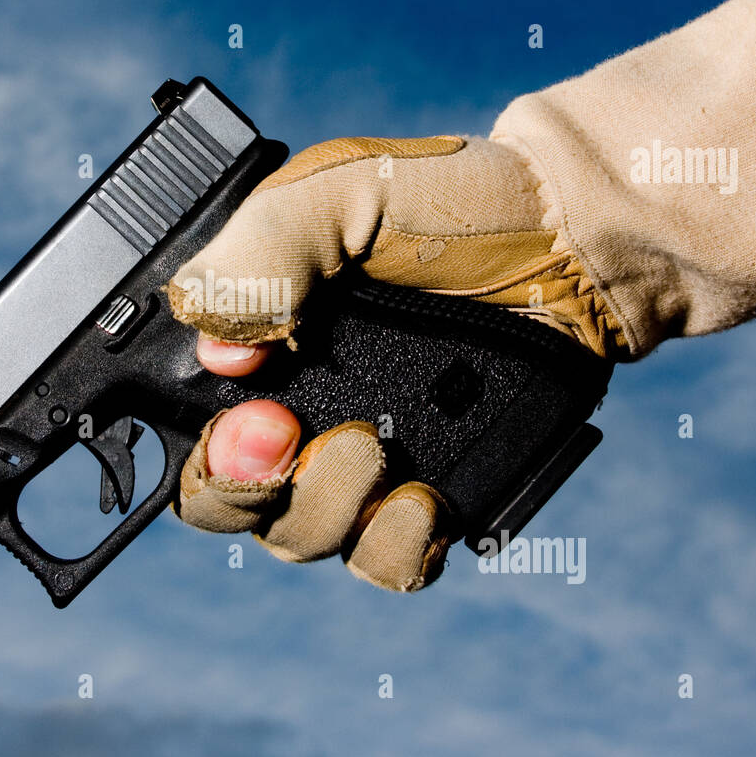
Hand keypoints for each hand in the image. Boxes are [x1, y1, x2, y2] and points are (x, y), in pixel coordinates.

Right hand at [167, 134, 620, 591]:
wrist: (569, 238)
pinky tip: (420, 498)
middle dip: (240, 489)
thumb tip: (212, 341)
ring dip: (319, 510)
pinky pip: (386, 564)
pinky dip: (390, 547)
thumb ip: (260, 250)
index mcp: (259, 350)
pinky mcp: (435, 497)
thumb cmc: (448, 204)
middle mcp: (302, 416)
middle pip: (225, 503)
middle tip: (286, 435)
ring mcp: (367, 465)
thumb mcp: (338, 192)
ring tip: (370, 450)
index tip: (249, 412)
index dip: (198, 445)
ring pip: (299, 538)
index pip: (186, 429)